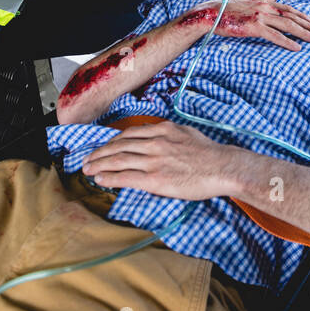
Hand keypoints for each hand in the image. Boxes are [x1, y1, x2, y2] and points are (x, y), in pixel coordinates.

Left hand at [81, 121, 240, 199]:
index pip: (128, 134)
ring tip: (88, 170)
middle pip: (118, 146)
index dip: (111, 142)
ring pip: (118, 160)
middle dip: (99, 153)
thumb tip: (157, 135)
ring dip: (99, 165)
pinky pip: (126, 177)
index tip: (103, 147)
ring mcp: (154, 161)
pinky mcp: (155, 179)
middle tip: (87, 160)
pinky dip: (110, 178)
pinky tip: (101, 179)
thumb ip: (168, 133)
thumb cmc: (209, 153)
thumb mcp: (186, 133)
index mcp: (162, 130)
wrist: (222, 168)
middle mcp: (155, 143)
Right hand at [181, 0, 309, 51]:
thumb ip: (261, 1)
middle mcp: (265, 6)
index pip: (288, 9)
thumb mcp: (246, 2)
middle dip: (309, 25)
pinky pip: (275, 36)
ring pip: (288, 25)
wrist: (210, 14)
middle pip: (292, 17)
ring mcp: (260, 16)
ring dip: (304, 33)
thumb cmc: (226, 10)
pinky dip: (288, 42)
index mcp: (263, 1)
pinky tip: (297, 47)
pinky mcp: (254, 27)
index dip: (303, 16)